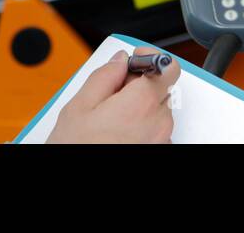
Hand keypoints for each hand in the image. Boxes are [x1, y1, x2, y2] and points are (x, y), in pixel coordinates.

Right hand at [47, 47, 179, 142]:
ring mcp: (160, 140)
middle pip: (160, 88)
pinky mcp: (158, 152)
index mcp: (141, 102)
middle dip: (139, 85)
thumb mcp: (79, 106)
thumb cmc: (77, 149)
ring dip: (139, 108)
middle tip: (112, 93)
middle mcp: (158, 121)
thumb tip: (119, 61)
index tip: (135, 60)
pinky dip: (140, 127)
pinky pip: (154, 130)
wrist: (75, 185)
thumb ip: (104, 75)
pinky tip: (117, 133)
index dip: (150, 58)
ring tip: (110, 119)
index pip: (168, 66)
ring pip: (157, 110)